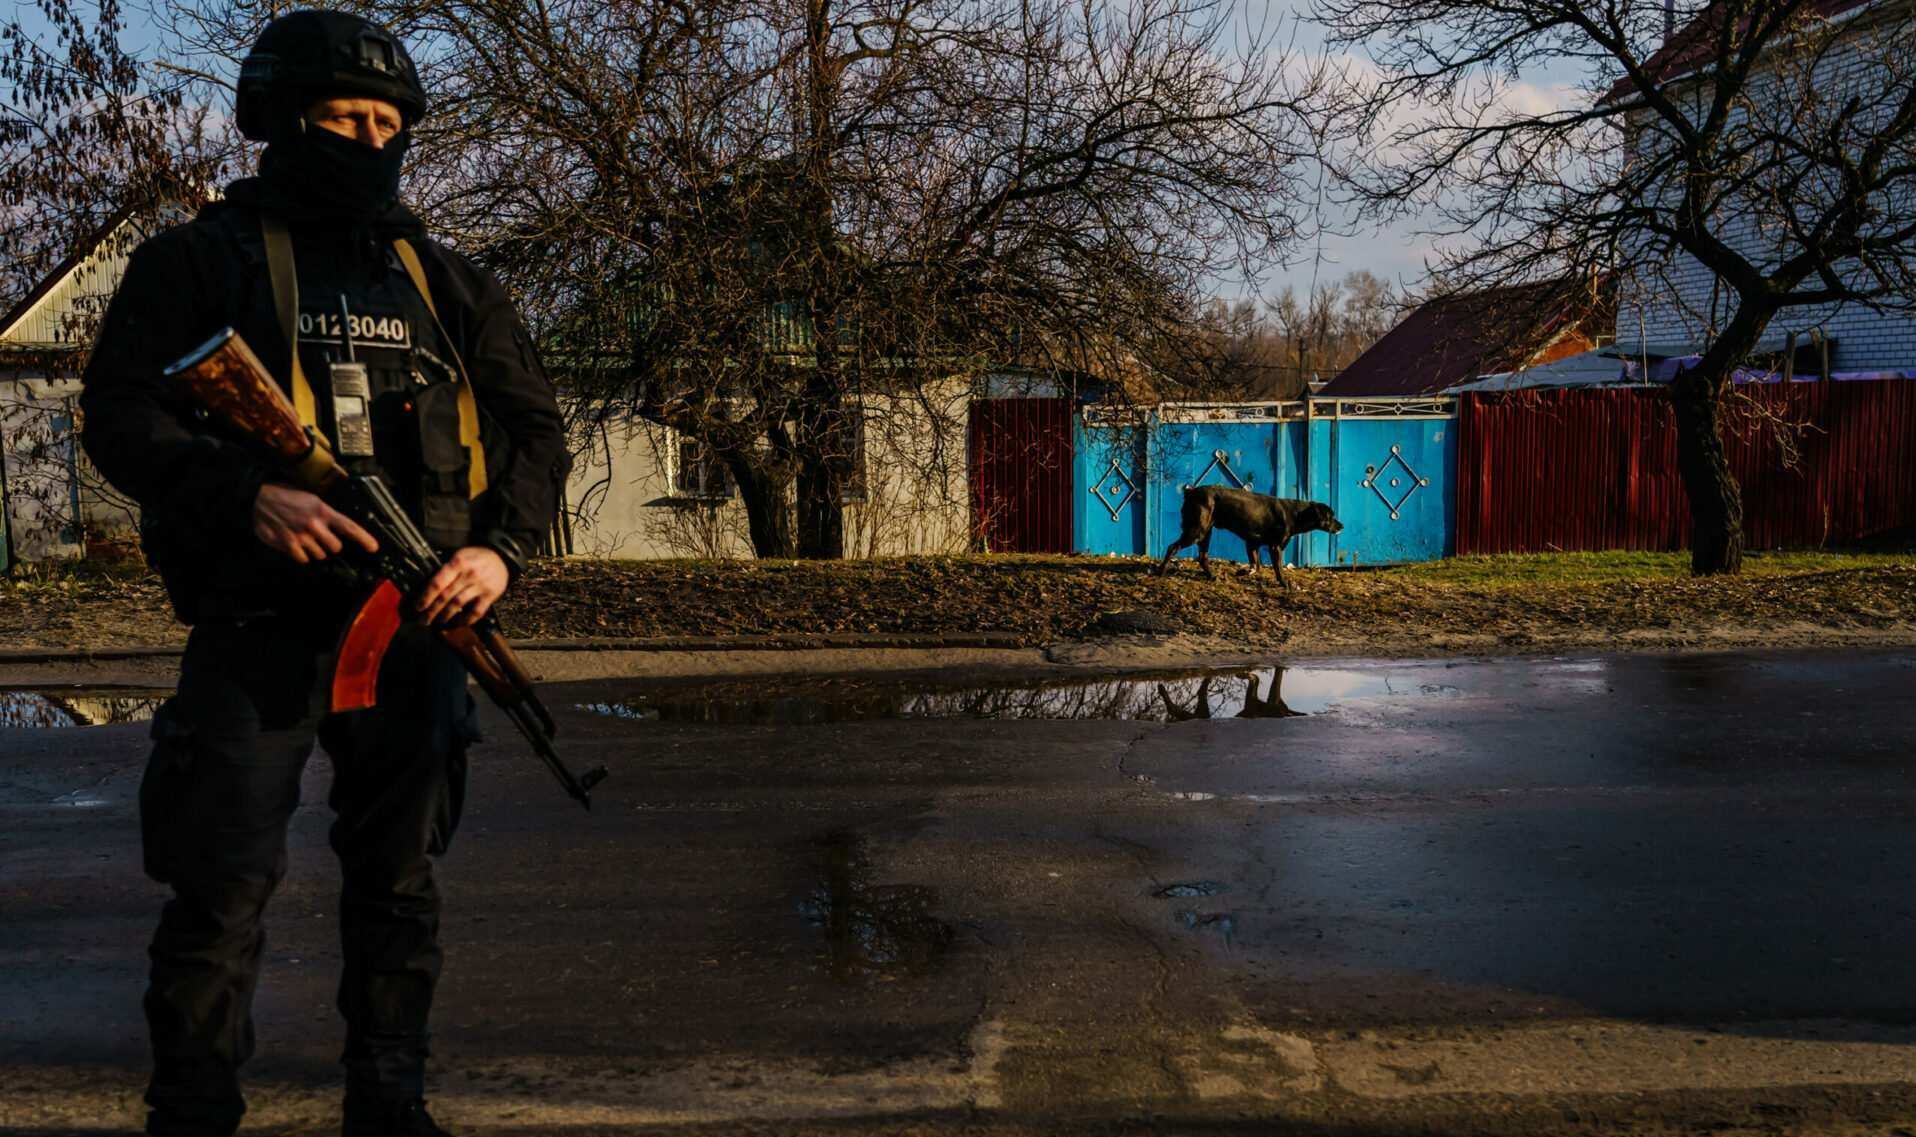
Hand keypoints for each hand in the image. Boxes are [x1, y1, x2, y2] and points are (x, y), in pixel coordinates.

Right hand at [253, 483, 378, 563]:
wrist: (259, 496)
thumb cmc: (285, 496)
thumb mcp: (310, 499)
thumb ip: (324, 515)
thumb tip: (336, 529)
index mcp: (323, 510)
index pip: (349, 526)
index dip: (364, 538)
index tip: (374, 548)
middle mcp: (315, 524)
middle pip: (336, 547)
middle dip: (330, 545)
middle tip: (320, 537)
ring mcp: (302, 535)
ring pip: (320, 555)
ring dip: (314, 549)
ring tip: (302, 536)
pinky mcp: (288, 544)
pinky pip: (303, 559)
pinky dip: (300, 554)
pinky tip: (294, 542)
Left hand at [416, 546, 509, 627]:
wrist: (501, 558)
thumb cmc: (476, 557)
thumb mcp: (459, 555)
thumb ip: (445, 568)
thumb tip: (426, 586)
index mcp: (458, 563)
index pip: (438, 583)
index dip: (426, 597)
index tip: (418, 607)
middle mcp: (469, 574)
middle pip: (445, 596)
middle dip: (432, 610)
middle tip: (423, 620)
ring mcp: (480, 585)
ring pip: (458, 604)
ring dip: (446, 615)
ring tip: (439, 621)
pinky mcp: (490, 595)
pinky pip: (476, 611)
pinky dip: (466, 619)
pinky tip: (459, 622)